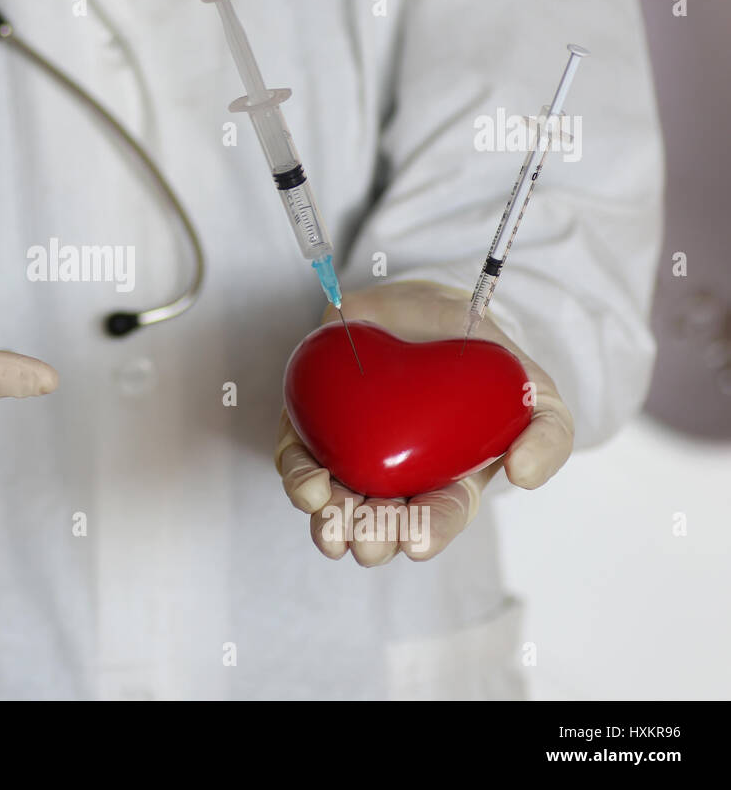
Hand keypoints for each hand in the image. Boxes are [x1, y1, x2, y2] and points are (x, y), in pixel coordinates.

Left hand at [274, 280, 572, 564]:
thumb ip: (548, 435)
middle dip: (370, 540)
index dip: (428, 533)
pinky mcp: (312, 424)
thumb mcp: (534, 394)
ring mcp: (349, 452)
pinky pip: (297, 457)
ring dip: (328, 521)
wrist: (428, 302)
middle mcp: (392, 478)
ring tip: (332, 523)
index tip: (419, 539)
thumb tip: (522, 476)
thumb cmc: (480, 359)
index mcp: (444, 482)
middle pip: (377, 523)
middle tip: (367, 542)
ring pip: (331, 502)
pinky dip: (298, 476)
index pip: (437, 517)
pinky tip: (310, 485)